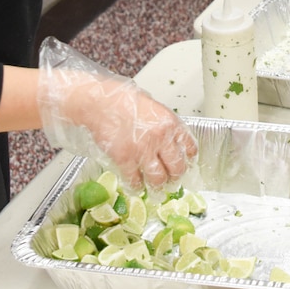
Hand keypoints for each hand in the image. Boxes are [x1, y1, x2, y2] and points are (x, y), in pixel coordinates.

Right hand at [40, 70, 195, 190]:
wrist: (100, 102)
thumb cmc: (122, 99)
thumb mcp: (152, 106)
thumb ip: (162, 123)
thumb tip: (168, 136)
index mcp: (170, 122)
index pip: (189, 146)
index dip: (189, 158)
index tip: (187, 163)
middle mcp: (160, 138)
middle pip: (177, 167)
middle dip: (175, 176)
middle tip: (172, 180)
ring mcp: (143, 150)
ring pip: (158, 178)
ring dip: (158, 185)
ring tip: (156, 188)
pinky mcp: (125, 159)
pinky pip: (134, 179)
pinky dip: (136, 186)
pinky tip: (136, 187)